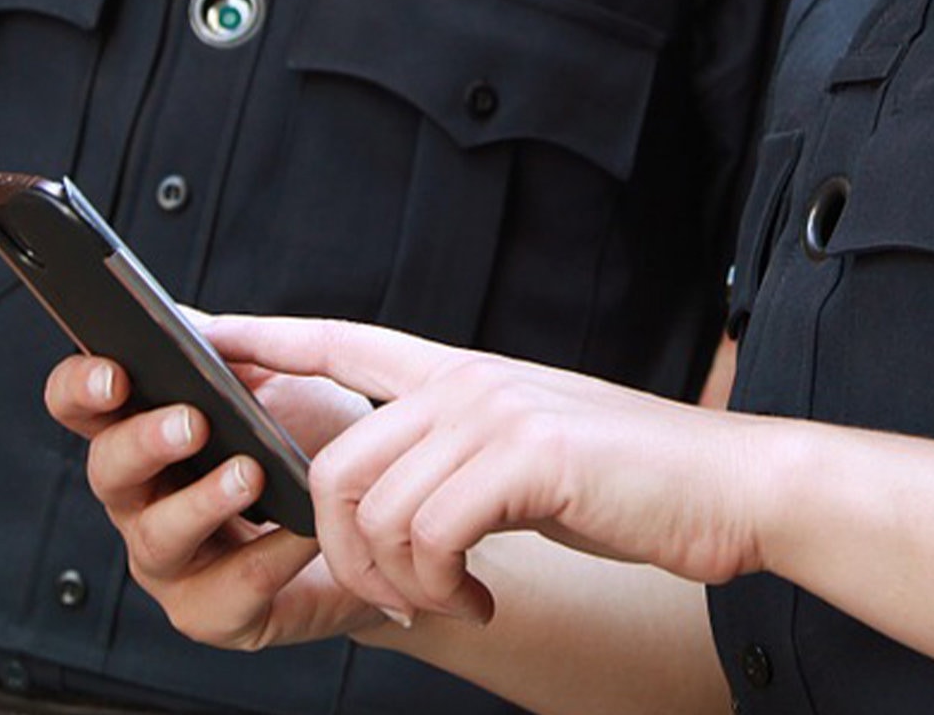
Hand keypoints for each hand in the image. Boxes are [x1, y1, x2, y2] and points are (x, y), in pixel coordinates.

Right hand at [44, 318, 380, 649]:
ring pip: (156, 537)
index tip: (115, 373)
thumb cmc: (316, 435)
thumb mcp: (279, 374)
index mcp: (144, 426)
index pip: (82, 404)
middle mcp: (143, 497)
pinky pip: (226, 592)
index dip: (81, 388)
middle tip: (193, 421)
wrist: (377, 505)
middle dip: (144, 443)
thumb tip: (186, 322)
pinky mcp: (214, 613)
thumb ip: (229, 347)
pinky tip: (300, 530)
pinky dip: (266, 557)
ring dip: (202, 501)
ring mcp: (172, 561)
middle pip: (106, 470)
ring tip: (251, 472)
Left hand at [248, 318, 767, 628]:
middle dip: (341, 550)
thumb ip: (456, 453)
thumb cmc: (629, 480)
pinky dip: (441, 587)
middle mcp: (470, 381)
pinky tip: (483, 597)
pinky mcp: (529, 457)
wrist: (730, 485)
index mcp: (464, 372)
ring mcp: (497, 413)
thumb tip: (388, 497)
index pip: (343, 339)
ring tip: (449, 598)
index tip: (203, 335)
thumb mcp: (526, 450)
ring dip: (398, 581)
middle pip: (336, 457)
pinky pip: (428, 535)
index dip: (268, 338)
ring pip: (374, 503)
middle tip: (397, 596)